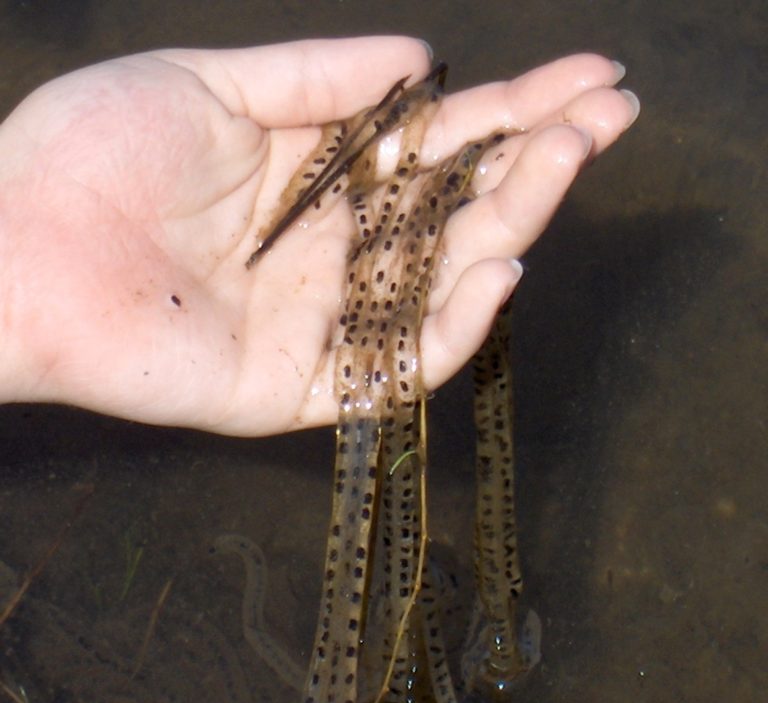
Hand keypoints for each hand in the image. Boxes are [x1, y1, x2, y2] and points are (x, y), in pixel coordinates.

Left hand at [0, 38, 637, 434]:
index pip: (437, 150)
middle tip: (610, 118)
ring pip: (442, 285)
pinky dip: (452, 327)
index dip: (513, 114)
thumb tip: (423, 58)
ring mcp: (321, 322)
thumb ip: (321, 79)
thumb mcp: (216, 86)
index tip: (591, 81)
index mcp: (317, 179)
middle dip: (537, 163)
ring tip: (563, 164)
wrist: (16, 249)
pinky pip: (395, 368)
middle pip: (456, 215)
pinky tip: (497, 266)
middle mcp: (331, 252)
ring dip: (512, 227)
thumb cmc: (96, 158)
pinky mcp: (300, 387)